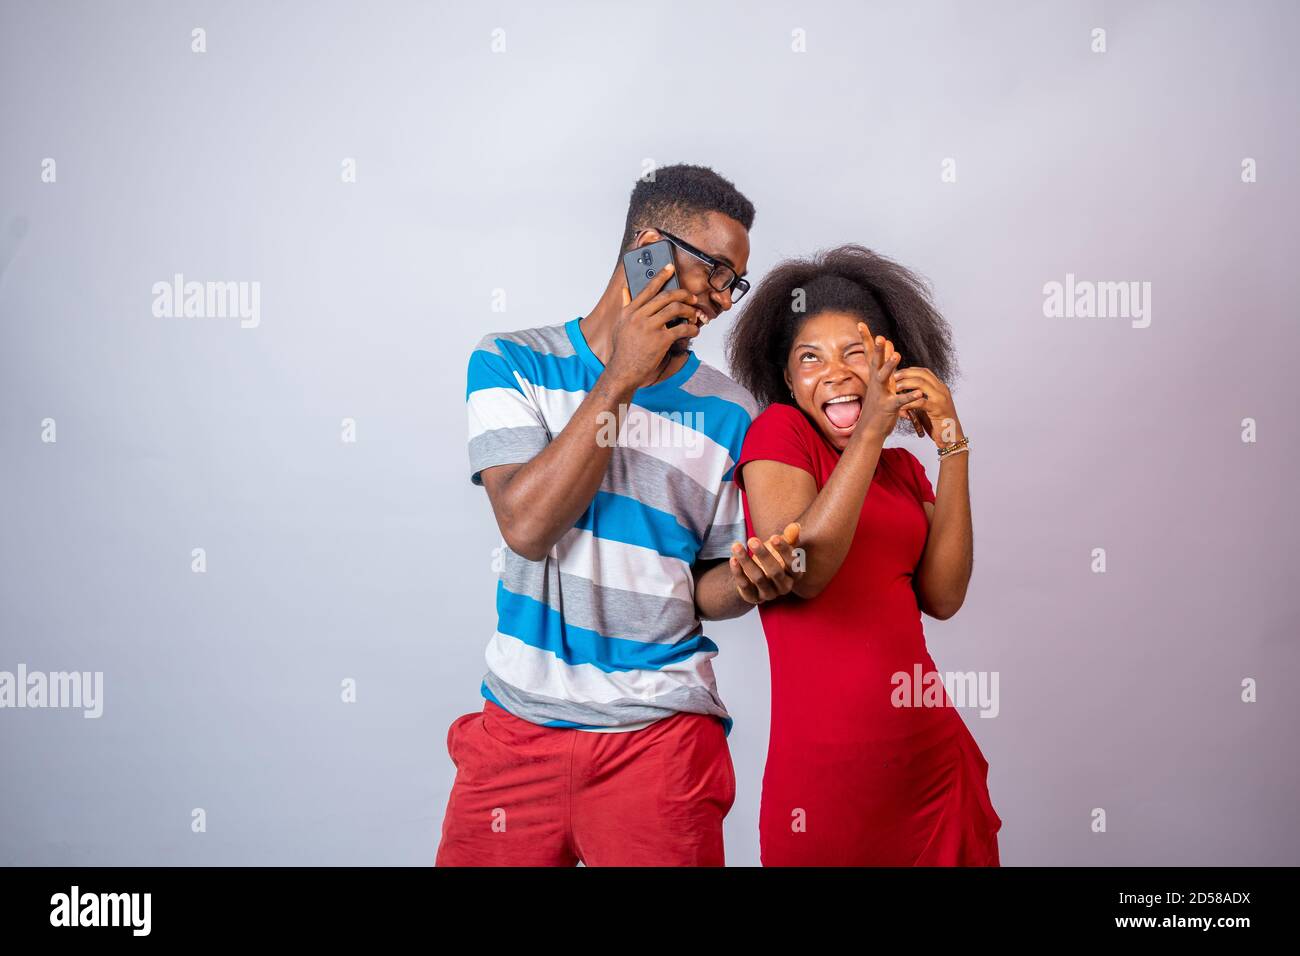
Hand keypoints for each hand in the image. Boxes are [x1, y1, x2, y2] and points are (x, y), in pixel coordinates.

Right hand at [606, 263, 704, 388]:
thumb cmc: (622, 351)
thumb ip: (625, 306)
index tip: (670, 267)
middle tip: (692, 297)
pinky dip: (691, 328)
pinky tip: (693, 331)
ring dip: (689, 310)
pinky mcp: (660, 340)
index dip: (661, 276)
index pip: (648, 288)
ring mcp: (650, 327)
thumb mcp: (620, 325)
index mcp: (630, 311)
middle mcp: (639, 316)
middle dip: (683, 294)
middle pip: (666, 296)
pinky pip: (681, 328)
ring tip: (693, 315)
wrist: (623, 372)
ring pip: (675, 308)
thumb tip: (625, 290)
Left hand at [729, 523, 802, 604]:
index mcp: (795, 574)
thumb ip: (789, 537)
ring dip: (746, 561)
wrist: (757, 578)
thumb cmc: (773, 559)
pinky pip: (745, 586)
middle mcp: (784, 586)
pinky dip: (738, 573)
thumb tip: (795, 527)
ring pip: (758, 578)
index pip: (793, 563)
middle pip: (775, 572)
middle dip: (763, 555)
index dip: (784, 550)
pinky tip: (733, 559)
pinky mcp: (753, 597)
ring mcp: (769, 594)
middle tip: (752, 540)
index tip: (774, 537)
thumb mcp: (780, 548)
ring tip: (736, 546)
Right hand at [850, 323, 916, 441]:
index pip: (869, 354)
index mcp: (876, 376)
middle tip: (880, 337)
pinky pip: (900, 401)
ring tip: (897, 355)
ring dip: (890, 367)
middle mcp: (876, 383)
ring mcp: (881, 395)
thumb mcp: (881, 381)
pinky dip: (910, 397)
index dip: (865, 339)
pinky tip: (919, 393)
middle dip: (877, 350)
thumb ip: (885, 362)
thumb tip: (888, 342)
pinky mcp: (888, 407)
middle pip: (875, 363)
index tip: (860, 323)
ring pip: (884, 379)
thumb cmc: (877, 404)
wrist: (870, 429)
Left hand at [891, 366, 961, 445]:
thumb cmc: (938, 424)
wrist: (951, 438)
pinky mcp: (938, 409)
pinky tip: (901, 405)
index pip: (925, 372)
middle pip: (922, 374)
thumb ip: (921, 398)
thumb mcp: (930, 407)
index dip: (910, 370)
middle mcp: (942, 390)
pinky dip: (909, 402)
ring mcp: (941, 398)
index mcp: (940, 388)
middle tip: (894, 377)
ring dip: (906, 384)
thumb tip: (906, 393)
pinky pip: (920, 402)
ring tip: (896, 388)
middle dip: (906, 374)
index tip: (898, 372)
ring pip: (921, 384)